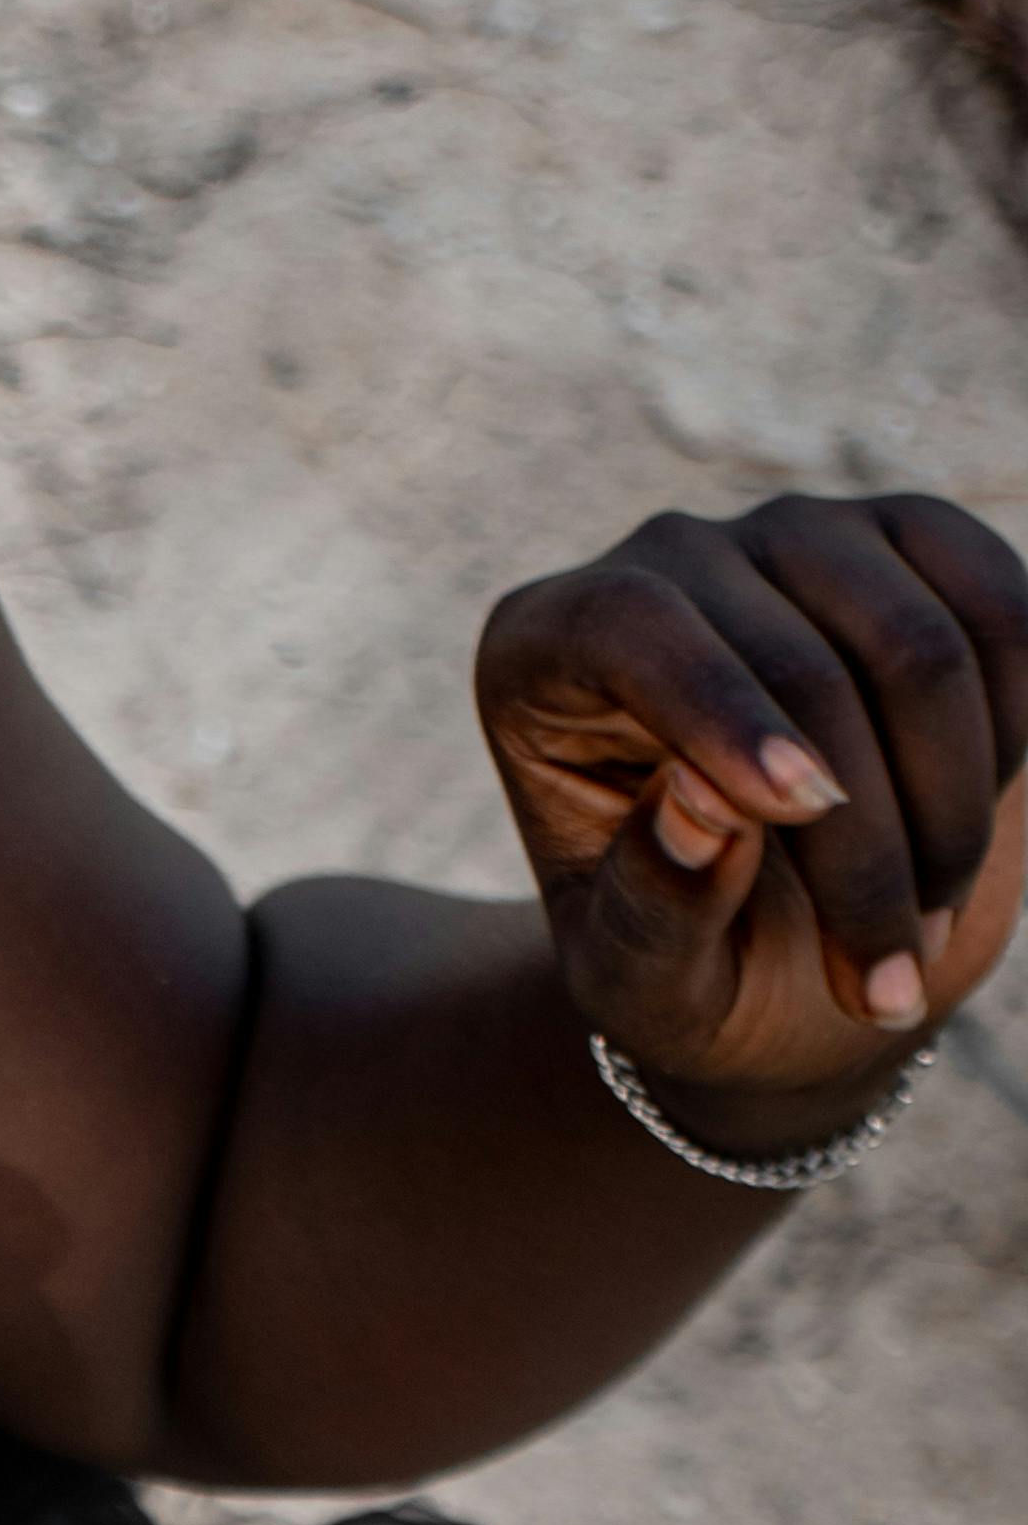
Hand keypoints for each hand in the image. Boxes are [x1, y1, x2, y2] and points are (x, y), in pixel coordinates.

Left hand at [476, 490, 1027, 1104]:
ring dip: (949, 813)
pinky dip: (1015, 735)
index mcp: (545, 648)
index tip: (800, 813)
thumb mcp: (639, 982)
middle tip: (883, 985)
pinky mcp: (916, 541)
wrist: (787, 950)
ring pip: (920, 646)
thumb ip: (651, 911)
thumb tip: (702, 807)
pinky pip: (1006, 614)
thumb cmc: (683, 964)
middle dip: (862, 843)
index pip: (631, 624)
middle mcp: (669, 560)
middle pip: (798, 662)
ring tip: (923, 930)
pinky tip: (972, 826)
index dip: (721, 709)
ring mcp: (800, 538)